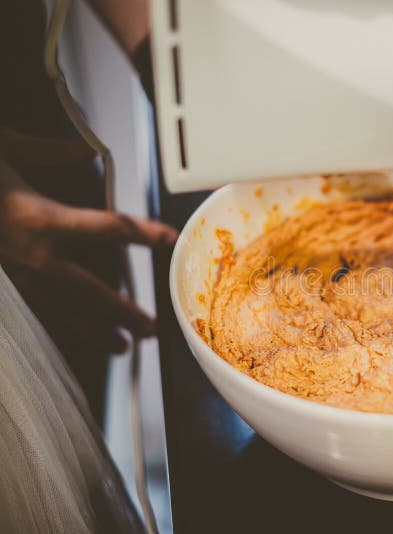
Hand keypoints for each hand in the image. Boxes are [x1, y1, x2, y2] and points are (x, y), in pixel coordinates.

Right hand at [0, 131, 177, 353]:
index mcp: (40, 218)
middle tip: (150, 329)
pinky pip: (33, 312)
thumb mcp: (2, 147)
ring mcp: (13, 278)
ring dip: (94, 330)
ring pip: (63, 311)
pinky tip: (71, 336)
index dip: (142, 233)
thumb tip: (85, 149)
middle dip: (124, 311)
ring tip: (121, 348)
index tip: (168, 238)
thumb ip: (48, 151)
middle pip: (92, 290)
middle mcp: (32, 255)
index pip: (108, 227)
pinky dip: (55, 326)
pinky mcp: (0, 288)